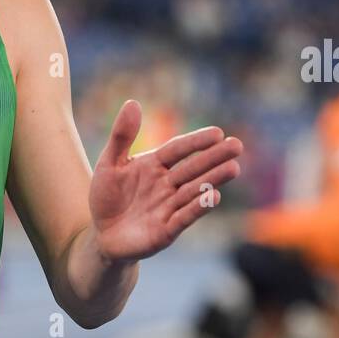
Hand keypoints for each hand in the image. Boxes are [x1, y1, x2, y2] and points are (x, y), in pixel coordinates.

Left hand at [89, 99, 242, 264]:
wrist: (101, 235)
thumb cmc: (106, 197)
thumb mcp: (109, 164)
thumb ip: (121, 136)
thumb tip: (132, 102)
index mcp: (155, 165)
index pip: (178, 150)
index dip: (196, 142)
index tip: (217, 132)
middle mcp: (167, 185)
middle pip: (193, 168)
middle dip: (214, 157)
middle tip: (237, 145)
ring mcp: (169, 207)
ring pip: (193, 191)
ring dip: (213, 180)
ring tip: (233, 168)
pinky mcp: (166, 231)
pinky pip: (184, 217)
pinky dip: (197, 207)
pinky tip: (214, 196)